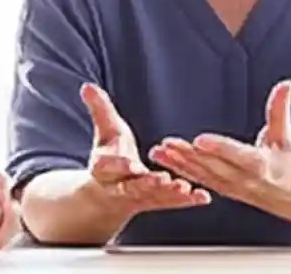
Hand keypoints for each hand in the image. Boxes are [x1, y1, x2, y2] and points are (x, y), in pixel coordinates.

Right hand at [81, 82, 211, 215]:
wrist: (109, 189)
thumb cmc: (111, 152)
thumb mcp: (105, 130)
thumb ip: (99, 109)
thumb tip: (87, 86)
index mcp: (104, 168)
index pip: (108, 167)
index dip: (118, 165)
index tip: (129, 164)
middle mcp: (120, 186)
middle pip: (132, 186)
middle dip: (147, 184)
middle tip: (162, 179)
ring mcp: (139, 197)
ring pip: (153, 197)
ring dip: (169, 193)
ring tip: (185, 188)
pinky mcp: (156, 202)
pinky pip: (172, 203)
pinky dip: (188, 200)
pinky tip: (204, 197)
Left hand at [150, 79, 290, 214]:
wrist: (288, 196)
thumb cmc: (286, 161)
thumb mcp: (284, 135)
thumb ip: (280, 109)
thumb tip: (285, 84)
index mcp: (260, 166)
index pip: (238, 156)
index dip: (219, 148)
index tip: (199, 140)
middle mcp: (243, 180)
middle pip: (213, 166)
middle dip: (189, 155)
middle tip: (168, 142)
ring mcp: (229, 188)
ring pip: (200, 175)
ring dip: (178, 163)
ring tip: (158, 151)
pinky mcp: (220, 189)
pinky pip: (197, 180)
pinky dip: (179, 170)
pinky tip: (162, 159)